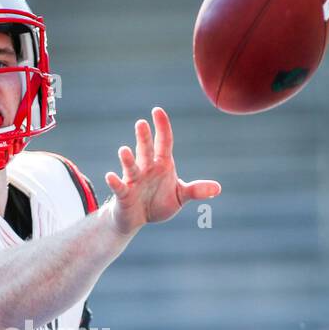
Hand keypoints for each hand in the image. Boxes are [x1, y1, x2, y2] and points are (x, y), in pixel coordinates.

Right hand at [104, 107, 220, 236]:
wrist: (137, 218)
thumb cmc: (158, 202)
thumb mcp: (180, 196)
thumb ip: (196, 190)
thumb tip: (218, 188)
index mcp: (162, 164)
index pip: (163, 141)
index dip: (161, 126)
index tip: (157, 111)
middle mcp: (147, 168)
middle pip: (146, 150)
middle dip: (144, 138)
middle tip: (141, 123)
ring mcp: (134, 180)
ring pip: (131, 166)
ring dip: (127, 159)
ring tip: (124, 150)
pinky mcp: (124, 194)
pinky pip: (119, 186)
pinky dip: (115, 182)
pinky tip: (111, 176)